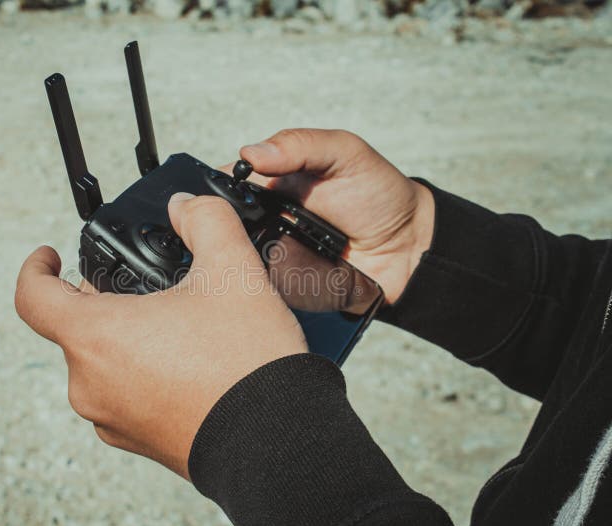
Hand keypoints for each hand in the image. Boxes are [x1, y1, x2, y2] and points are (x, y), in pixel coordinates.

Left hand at [15, 194, 306, 478]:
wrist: (279, 443)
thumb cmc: (246, 363)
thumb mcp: (232, 270)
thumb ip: (205, 220)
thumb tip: (187, 206)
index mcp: (96, 337)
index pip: (33, 297)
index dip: (36, 268)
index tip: (51, 256)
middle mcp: (91, 385)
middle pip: (77, 328)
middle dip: (105, 300)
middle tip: (148, 286)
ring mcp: (113, 420)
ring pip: (103, 363)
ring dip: (128, 338)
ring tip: (179, 325)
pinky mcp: (140, 443)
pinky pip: (126, 396)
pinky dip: (145, 373)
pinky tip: (191, 364)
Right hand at [231, 129, 434, 304]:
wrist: (409, 250)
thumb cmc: (379, 194)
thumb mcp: (344, 153)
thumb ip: (301, 145)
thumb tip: (249, 153)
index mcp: (272, 183)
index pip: (224, 187)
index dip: (212, 194)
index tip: (210, 201)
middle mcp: (265, 219)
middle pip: (223, 227)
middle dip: (219, 231)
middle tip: (226, 235)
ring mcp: (273, 254)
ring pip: (236, 259)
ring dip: (235, 260)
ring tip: (236, 261)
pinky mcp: (285, 285)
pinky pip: (259, 286)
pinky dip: (254, 284)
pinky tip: (252, 284)